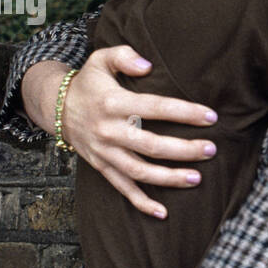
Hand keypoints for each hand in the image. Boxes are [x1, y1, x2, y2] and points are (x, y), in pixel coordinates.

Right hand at [62, 46, 219, 218]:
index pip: (155, 108)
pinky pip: (122, 189)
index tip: (210, 117)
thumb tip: (147, 65)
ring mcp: (105, 152)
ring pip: (139, 171)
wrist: (56, 108)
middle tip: (211, 150)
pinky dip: (142, 203)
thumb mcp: (100, 58)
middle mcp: (109, 130)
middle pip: (151, 145)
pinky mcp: (102, 167)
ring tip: (197, 178)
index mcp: (113, 102)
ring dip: (169, 178)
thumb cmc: (89, 83)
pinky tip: (163, 212)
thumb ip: (124, 55)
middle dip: (183, 150)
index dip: (184, 113)